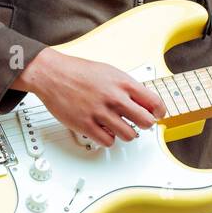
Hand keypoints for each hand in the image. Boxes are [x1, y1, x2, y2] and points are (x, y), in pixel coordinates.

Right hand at [12, 47, 166, 147]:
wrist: (53, 74)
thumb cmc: (78, 71)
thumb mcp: (109, 72)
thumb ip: (127, 87)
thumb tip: (143, 101)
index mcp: (122, 83)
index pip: (153, 102)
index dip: (158, 111)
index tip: (157, 114)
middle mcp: (114, 97)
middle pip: (145, 121)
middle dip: (145, 124)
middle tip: (140, 123)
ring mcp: (100, 112)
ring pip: (129, 135)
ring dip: (127, 134)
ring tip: (121, 128)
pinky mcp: (86, 125)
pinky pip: (108, 141)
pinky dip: (108, 139)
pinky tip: (104, 131)